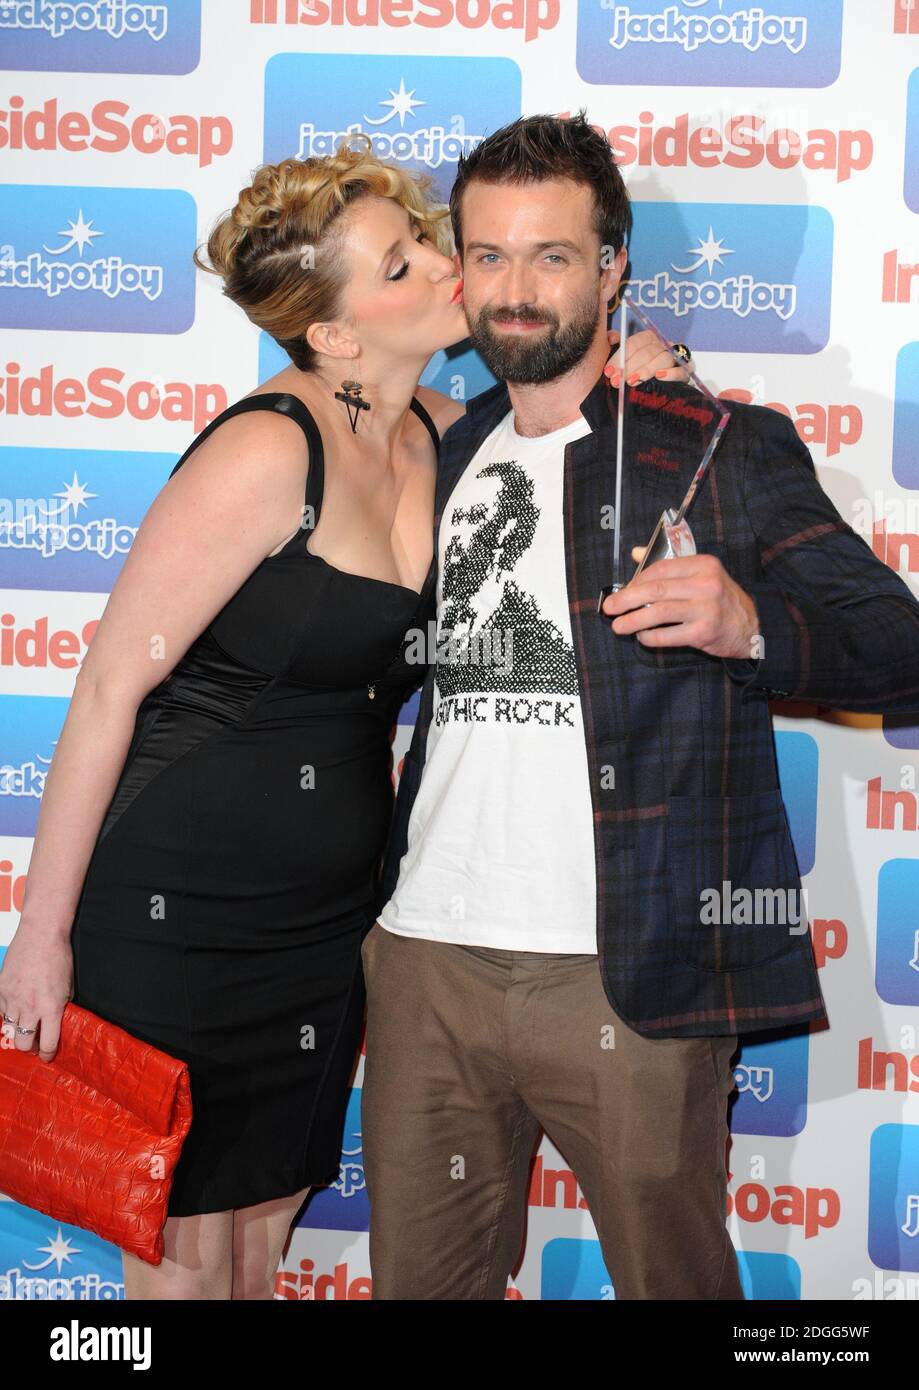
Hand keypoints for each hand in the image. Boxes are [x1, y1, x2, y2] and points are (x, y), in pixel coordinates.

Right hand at [0, 924, 72, 1061]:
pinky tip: (16, 1010)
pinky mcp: (0, 989)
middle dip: (31, 1048)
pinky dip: (8, 1015)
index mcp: (51, 1008)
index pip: (48, 1044)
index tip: (48, 1056)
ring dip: (18, 1033)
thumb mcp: (68, 988)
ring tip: (25, 1028)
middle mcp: (30, 1007)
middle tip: (36, 1044)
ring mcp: (12, 998)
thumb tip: (56, 1026)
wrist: (41, 935)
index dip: (48, 1054)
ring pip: (9, 1031)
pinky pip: (1, 1012)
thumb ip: (60, 1009)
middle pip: (25, 1044)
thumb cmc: (59, 958)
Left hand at [600, 551, 760, 659]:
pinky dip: (650, 637)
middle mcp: (705, 584)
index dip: (636, 580)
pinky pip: (668, 635)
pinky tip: (642, 637)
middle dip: (626, 599)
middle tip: (609, 608)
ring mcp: (706, 609)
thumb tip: (635, 553)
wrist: (751, 626)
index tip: (622, 590)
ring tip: (618, 626)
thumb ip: (669, 565)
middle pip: (655, 590)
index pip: (661, 568)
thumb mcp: (701, 574)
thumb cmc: (720, 600)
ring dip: (633, 620)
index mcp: (703, 565)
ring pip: (658, 612)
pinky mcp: (704, 632)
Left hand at [605, 327, 693, 387]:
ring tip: (632, 381)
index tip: (608, 372)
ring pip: (663, 359)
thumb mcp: (629, 357)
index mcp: (649, 338)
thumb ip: (618, 346)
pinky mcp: (687, 370)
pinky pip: (682, 369)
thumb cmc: (643, 369)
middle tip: (616, 381)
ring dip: (646, 370)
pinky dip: (671, 373)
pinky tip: (659, 376)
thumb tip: (611, 337)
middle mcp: (663, 344)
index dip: (620, 357)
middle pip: (647, 352)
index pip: (633, 344)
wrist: (667, 385)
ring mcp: (677, 356)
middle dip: (629, 367)